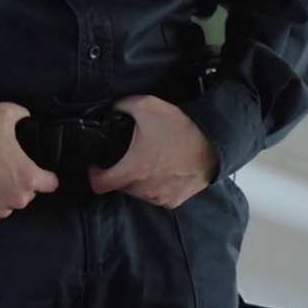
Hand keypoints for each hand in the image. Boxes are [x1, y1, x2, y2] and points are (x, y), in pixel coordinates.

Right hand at [0, 102, 58, 223]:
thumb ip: (21, 115)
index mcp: (29, 177)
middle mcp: (18, 199)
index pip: (51, 183)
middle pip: (28, 193)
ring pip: (8, 204)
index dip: (45, 175)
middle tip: (4, 168)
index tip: (36, 170)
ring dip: (3, 195)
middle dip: (19, 183)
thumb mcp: (4, 113)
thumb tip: (26, 116)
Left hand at [87, 95, 217, 208]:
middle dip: (118, 172)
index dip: (93, 174)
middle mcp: (145, 189)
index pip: (99, 185)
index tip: (96, 165)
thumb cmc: (181, 126)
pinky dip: (153, 185)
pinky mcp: (173, 201)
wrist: (215, 141)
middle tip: (127, 155)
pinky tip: (161, 170)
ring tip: (147, 160)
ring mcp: (160, 198)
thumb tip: (106, 110)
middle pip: (118, 186)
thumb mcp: (145, 106)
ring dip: (136, 179)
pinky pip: (153, 196)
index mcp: (134, 170)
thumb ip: (119, 107)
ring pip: (136, 192)